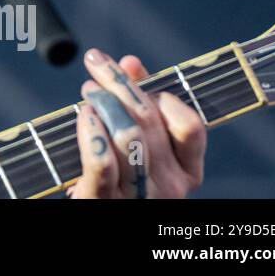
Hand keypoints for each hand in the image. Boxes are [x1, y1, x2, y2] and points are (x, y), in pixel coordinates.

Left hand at [68, 49, 206, 198]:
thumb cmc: (121, 178)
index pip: (189, 126)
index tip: (134, 73)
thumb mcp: (141, 146)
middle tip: (96, 62)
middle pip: (149, 121)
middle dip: (119, 82)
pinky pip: (102, 163)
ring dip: (104, 102)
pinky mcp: (103, 202)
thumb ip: (141, 104)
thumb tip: (131, 63)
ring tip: (89, 90)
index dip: (162, 94)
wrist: (101, 213)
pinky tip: (85, 116)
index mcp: (187, 172)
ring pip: (128, 136)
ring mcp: (138, 196)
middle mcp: (170, 186)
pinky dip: (92, 132)